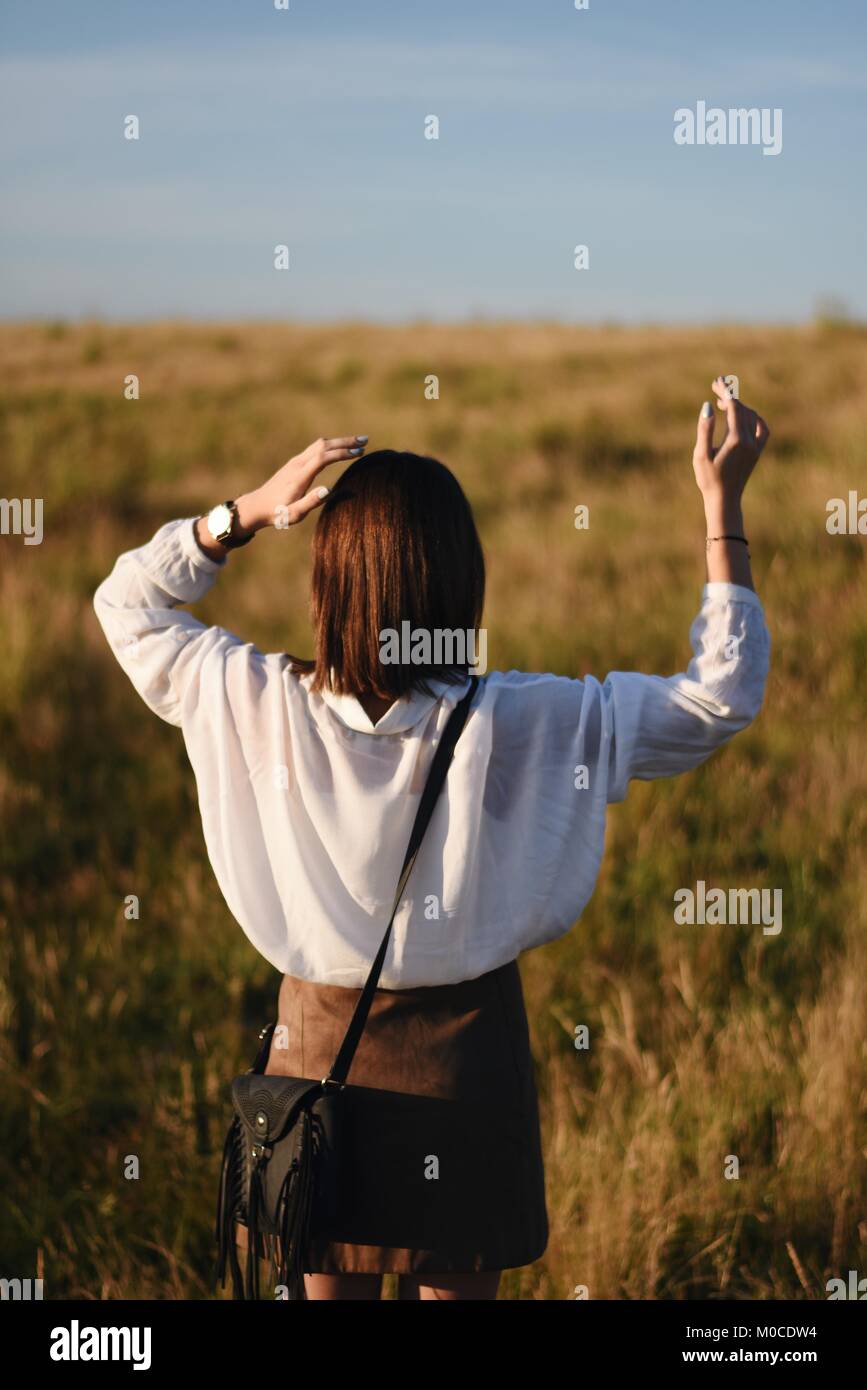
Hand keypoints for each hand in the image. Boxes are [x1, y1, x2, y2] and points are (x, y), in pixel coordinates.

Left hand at [236, 434, 367, 532]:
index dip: (341, 453)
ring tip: (358, 443)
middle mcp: (297, 464)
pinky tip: (341, 448)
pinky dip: (331, 445)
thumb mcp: (293, 514)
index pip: (323, 458)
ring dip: (339, 441)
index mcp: (299, 476)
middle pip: (323, 445)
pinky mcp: (295, 463)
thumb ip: (310, 502)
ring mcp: (296, 461)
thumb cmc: (277, 513)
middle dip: (345, 442)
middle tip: (365, 440)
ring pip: (320, 444)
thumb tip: (328, 489)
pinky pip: (316, 448)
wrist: (257, 505)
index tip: (359, 453)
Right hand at [693, 378, 768, 507]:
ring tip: (722, 401)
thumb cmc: (708, 480)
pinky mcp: (757, 452)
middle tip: (716, 385)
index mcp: (736, 440)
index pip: (734, 407)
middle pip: (743, 409)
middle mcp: (750, 441)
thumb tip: (708, 405)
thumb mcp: (700, 455)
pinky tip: (743, 416)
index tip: (716, 382)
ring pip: (752, 416)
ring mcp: (756, 446)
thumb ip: (705, 430)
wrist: (724, 500)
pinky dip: (754, 418)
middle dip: (730, 395)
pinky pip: (762, 429)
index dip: (726, 392)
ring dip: (739, 406)